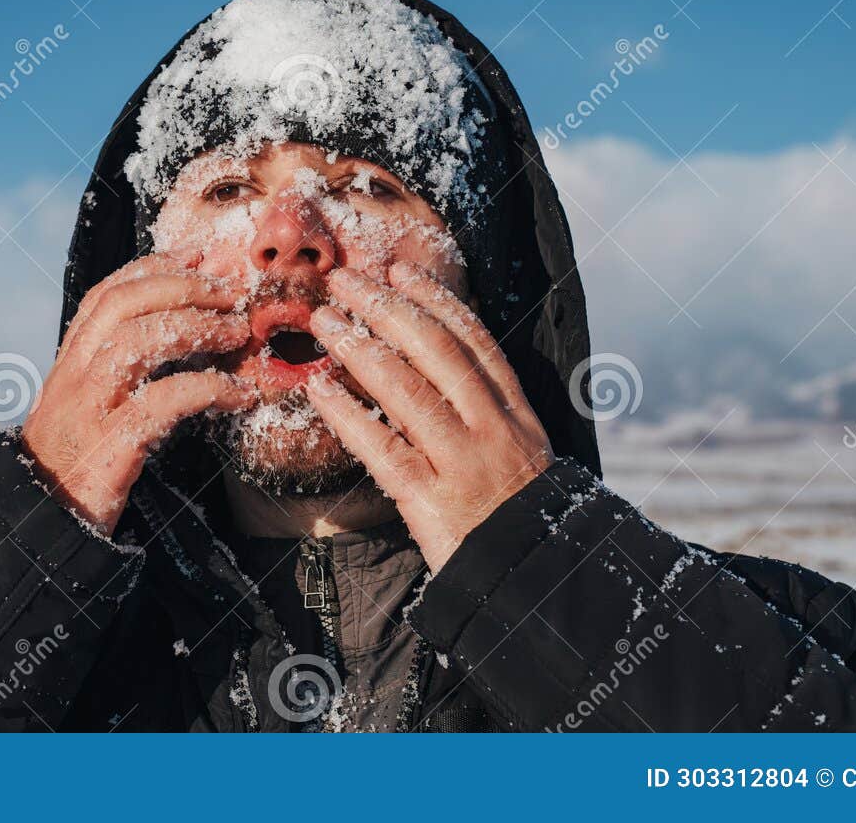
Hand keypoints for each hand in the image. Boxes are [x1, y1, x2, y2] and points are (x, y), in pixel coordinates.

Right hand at [21, 252, 257, 532]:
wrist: (42, 524)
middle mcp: (74, 375)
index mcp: (70, 361)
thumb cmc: (77, 463)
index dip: (154, 268)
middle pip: (125, 304)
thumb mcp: (86, 406)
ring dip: (198, 327)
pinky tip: (238, 393)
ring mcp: (89, 408)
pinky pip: (163, 401)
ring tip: (239, 333)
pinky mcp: (110, 446)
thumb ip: (117, 371)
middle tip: (231, 293)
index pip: (108, 294)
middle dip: (184, 287)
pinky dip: (207, 388)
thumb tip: (176, 336)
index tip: (198, 259)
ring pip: (139, 341)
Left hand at [305, 262, 552, 568]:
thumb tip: (428, 372)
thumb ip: (482, 417)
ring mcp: (463, 463)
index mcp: (515, 416)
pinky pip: (382, 449)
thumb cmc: (520, 524)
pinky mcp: (432, 501)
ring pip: (406, 389)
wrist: (536, 587)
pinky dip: (347, 415)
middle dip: (387, 307)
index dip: (436, 300)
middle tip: (347, 278)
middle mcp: (492, 430)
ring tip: (322, 319)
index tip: (401, 269)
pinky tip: (319, 389)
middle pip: (436, 350)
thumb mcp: (518, 459)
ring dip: (358, 346)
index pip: (474, 341)